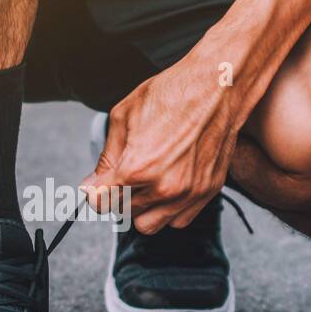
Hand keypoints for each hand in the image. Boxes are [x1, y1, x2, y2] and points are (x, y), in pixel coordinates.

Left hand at [82, 51, 243, 233]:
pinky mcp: (207, 193)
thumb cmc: (171, 94)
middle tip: (124, 175)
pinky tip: (166, 185)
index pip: (100, 203)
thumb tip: (91, 186)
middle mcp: (164, 187)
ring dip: (141, 209)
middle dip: (118, 197)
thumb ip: (106, 158)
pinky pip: (178, 220)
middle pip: (123, 214)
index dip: (94, 192)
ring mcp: (189, 193)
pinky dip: (168, 210)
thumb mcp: (124, 117)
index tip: (97, 184)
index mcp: (138, 168)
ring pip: (149, 225)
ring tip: (145, 182)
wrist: (219, 86)